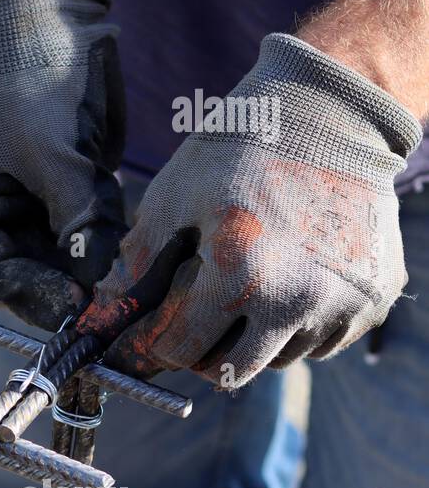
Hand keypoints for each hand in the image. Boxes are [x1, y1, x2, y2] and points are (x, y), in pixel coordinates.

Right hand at [0, 0, 127, 330]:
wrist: (54, 10)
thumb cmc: (31, 72)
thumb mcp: (54, 151)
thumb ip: (77, 219)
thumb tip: (97, 282)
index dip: (33, 299)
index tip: (80, 310)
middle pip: (25, 275)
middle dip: (67, 284)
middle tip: (113, 297)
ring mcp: (21, 200)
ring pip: (58, 257)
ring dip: (89, 259)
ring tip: (118, 251)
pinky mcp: (55, 187)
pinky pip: (80, 228)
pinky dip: (101, 233)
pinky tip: (122, 228)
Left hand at [80, 33, 422, 386]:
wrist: (329, 116)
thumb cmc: (238, 152)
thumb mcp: (171, 200)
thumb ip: (138, 266)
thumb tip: (110, 317)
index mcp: (241, 273)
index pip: (185, 351)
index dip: (160, 347)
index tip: (154, 339)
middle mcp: (298, 297)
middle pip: (234, 372)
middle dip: (204, 356)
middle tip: (197, 328)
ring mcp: (344, 300)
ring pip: (283, 358)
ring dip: (256, 340)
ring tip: (247, 290)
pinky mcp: (376, 296)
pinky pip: (325, 340)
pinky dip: (300, 326)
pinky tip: (289, 281)